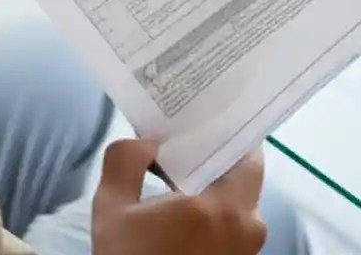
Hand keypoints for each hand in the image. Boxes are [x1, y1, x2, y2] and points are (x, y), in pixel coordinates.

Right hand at [92, 140, 267, 254]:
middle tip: (186, 145)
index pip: (248, 154)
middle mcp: (248, 227)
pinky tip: (181, 212)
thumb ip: (125, 161)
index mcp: (225, 207)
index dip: (230, 133)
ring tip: (177, 178)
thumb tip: (147, 141)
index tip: (208, 118)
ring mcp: (246, 252)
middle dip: (216, 161)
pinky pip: (232, 229)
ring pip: (237, 205)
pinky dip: (213, 216)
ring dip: (213, 190)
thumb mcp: (112, 210)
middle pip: (242, 178)